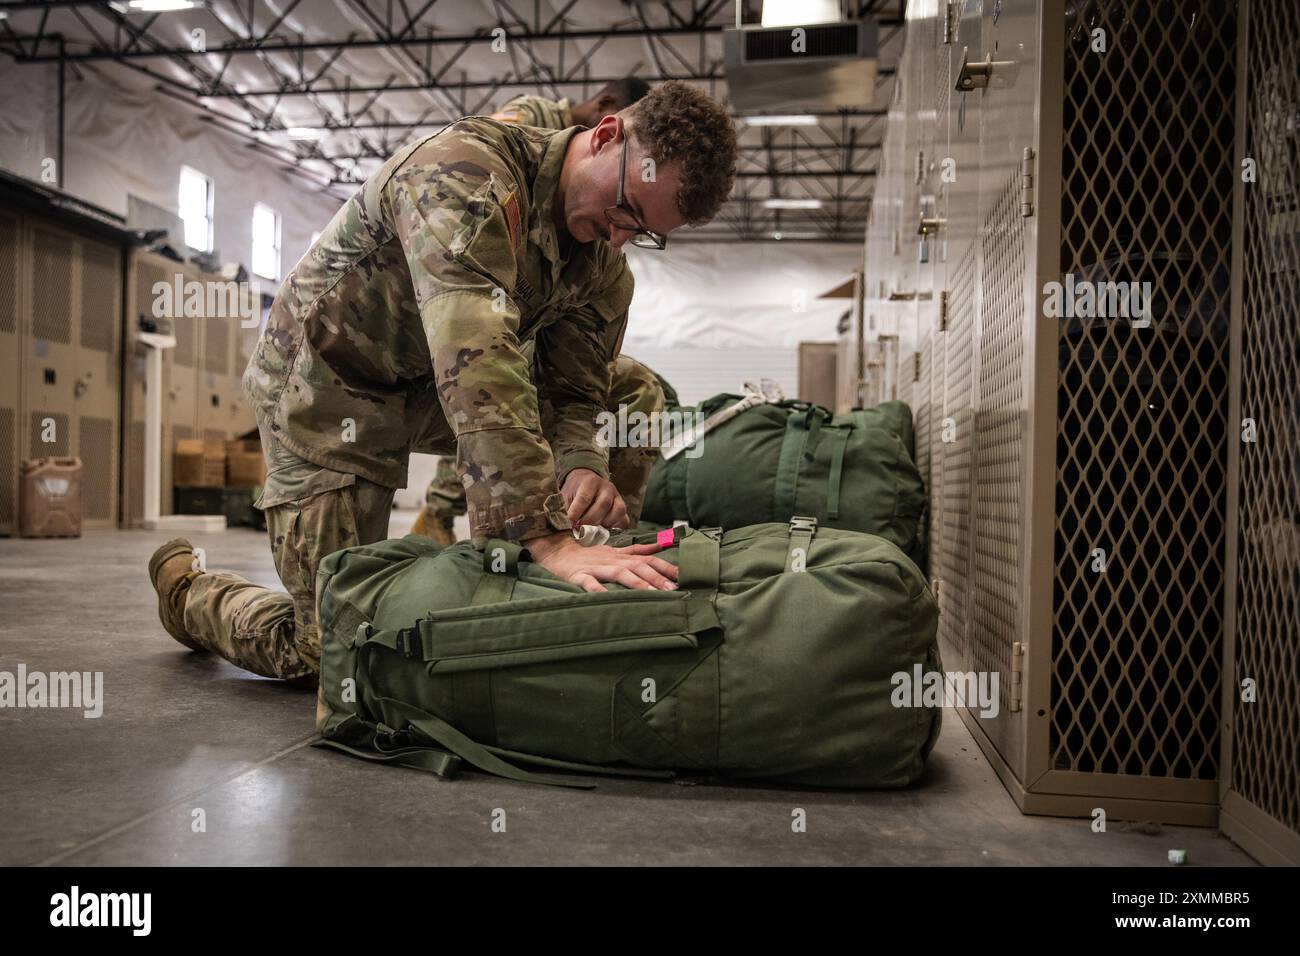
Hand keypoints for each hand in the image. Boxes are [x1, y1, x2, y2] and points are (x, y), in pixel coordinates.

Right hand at [527, 532, 677, 593]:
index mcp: (621, 556)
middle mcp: (612, 560)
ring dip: (636, 584)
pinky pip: (589, 584)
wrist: (556, 550)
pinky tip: (606, 599)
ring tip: (651, 595)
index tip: (684, 577)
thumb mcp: (616, 551)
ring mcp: (595, 568)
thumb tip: (663, 544)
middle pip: (638, 566)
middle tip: (673, 590)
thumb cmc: (589, 555)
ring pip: (619, 574)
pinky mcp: (578, 575)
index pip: (648, 559)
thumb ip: (639, 550)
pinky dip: (598, 591)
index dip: (666, 567)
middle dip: (656, 578)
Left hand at [560, 468, 629, 528]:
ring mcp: (617, 497)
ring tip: (592, 530)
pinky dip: (616, 528)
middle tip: (580, 529)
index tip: (569, 524)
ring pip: (618, 511)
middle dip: (590, 520)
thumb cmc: (574, 491)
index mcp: (590, 482)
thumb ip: (564, 509)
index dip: (576, 513)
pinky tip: (604, 530)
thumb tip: (563, 526)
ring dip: (605, 524)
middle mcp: (607, 487)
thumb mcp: (566, 496)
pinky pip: (625, 520)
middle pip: (603, 505)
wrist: (585, 482)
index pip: (584, 498)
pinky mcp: (623, 507)